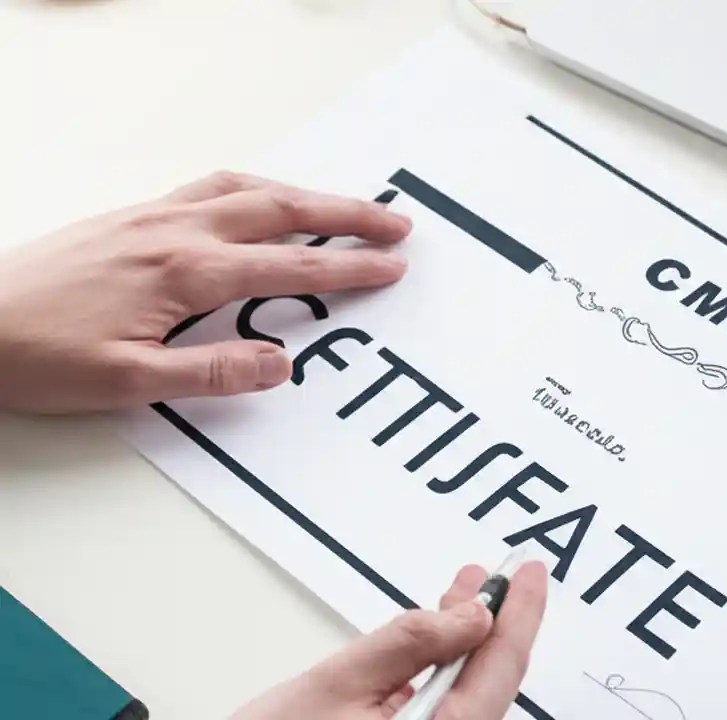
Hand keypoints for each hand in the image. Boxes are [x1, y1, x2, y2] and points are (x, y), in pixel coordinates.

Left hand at [0, 172, 412, 413]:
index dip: (348, 265)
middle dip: (345, 213)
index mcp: (184, 272)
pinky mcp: (130, 217)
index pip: (288, 264)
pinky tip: (260, 196)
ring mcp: (151, 217)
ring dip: (304, 192)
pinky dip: (254, 186)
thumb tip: (280, 364)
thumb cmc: (36, 355)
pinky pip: (209, 186)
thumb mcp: (127, 383)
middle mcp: (174, 232)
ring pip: (246, 189)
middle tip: (395, 222)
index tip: (392, 266)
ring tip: (344, 203)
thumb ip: (210, 373)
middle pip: (280, 209)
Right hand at [233, 562, 548, 719]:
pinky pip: (444, 714)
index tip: (531, 574)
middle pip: (489, 684)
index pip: (502, 668)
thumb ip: (408, 642)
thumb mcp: (336, 684)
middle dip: (491, 624)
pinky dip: (443, 676)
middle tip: (496, 577)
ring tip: (460, 598)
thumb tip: (471, 613)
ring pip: (466, 699)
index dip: (520, 613)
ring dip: (465, 647)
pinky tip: (434, 647)